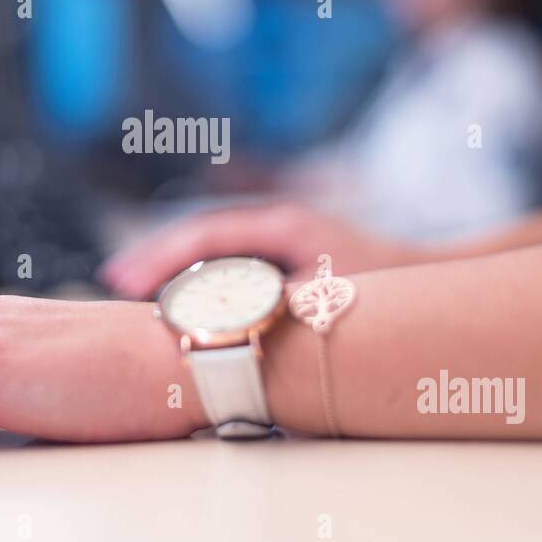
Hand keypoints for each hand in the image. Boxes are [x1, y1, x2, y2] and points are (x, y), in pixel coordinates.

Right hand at [99, 202, 419, 298]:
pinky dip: (198, 278)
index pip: (205, 233)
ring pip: (210, 249)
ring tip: (130, 289)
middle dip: (155, 257)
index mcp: (283, 224)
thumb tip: (220, 317)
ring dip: (172, 267)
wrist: (427, 277)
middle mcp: (276, 225)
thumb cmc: (383, 285)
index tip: (126, 280)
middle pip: (199, 236)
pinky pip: (227, 264)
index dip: (161, 255)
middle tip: (114, 281)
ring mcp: (278, 239)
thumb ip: (274, 302)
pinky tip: (177, 301)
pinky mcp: (283, 259)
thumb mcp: (326, 295)